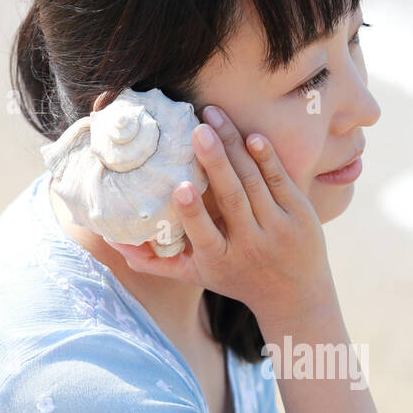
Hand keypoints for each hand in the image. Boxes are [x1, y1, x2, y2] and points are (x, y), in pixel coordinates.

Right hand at [106, 106, 335, 324]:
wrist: (294, 295)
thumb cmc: (235, 278)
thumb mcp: (195, 275)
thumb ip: (155, 261)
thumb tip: (113, 241)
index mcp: (219, 259)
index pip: (204, 234)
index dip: (192, 212)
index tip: (181, 187)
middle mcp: (249, 244)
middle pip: (232, 199)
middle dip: (216, 163)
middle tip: (198, 131)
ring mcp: (277, 228)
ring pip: (254, 182)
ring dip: (234, 146)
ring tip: (214, 117)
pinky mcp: (299, 214)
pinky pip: (280, 180)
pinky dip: (266, 157)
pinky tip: (251, 136)